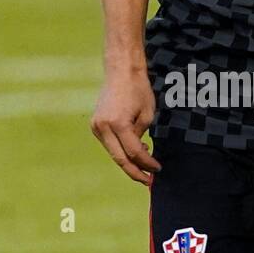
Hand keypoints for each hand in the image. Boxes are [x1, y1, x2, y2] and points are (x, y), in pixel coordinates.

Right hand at [90, 69, 161, 184]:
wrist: (121, 71)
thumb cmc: (138, 90)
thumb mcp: (147, 115)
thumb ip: (141, 136)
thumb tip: (138, 153)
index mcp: (118, 123)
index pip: (134, 152)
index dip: (147, 164)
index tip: (157, 169)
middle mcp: (104, 127)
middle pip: (120, 158)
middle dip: (135, 172)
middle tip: (148, 181)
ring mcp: (96, 126)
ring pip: (114, 153)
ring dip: (129, 161)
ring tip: (145, 163)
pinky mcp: (95, 125)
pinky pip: (109, 144)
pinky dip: (121, 150)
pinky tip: (134, 149)